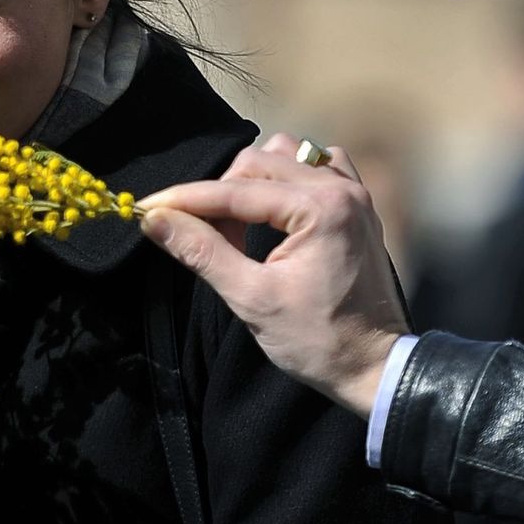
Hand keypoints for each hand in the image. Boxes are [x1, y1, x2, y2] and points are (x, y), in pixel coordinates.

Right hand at [139, 133, 409, 416]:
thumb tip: (156, 220)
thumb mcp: (252, 299)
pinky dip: (287, 181)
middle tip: (198, 232)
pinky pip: (315, 167)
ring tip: (237, 226)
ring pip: (285, 157)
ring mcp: (353, 193)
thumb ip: (203, 252)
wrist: (375, 366)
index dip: (187, 199)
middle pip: (258, 162)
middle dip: (219, 193)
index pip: (236, 191)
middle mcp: (341, 188)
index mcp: (320, 208)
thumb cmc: (318, 341)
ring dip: (252, 182)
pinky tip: (274, 212)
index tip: (149, 208)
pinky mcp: (357, 205)